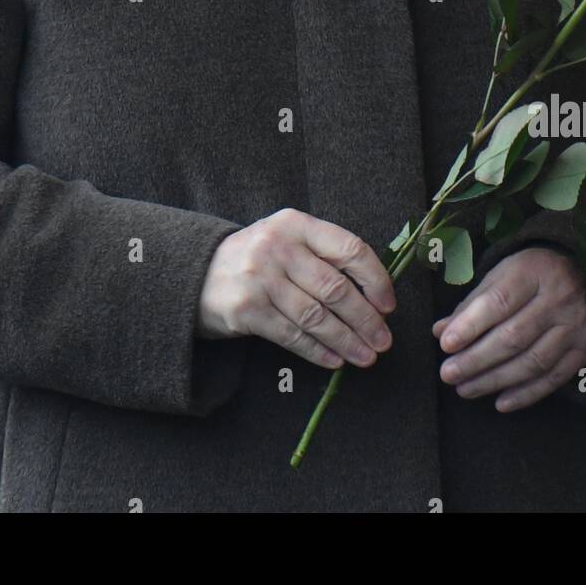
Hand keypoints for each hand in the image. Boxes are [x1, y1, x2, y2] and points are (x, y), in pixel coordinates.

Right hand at [197, 207, 396, 371]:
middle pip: (335, 288)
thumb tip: (373, 292)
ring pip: (316, 316)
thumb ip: (323, 254)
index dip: (375, 279)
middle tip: (384, 340)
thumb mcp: (287, 239)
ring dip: (346, 341)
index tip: (388, 304)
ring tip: (366, 356)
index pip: (349, 248)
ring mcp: (260, 277)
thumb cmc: (257, 257)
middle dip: (366, 319)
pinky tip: (334, 360)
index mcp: (296, 223)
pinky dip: (317, 351)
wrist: (197, 272)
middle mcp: (278, 246)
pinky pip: (292, 334)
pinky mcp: (247, 309)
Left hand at [431, 246, 585, 411]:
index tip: (446, 344)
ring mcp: (576, 326)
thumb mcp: (504, 273)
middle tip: (448, 374)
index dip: (470, 325)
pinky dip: (526, 394)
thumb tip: (441, 331)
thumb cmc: (535, 273)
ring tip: (465, 389)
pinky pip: (554, 378)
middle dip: (476, 359)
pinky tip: (501, 402)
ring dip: (495, 380)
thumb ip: (473, 302)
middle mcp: (559, 298)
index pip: (498, 302)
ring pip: (532, 362)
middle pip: (514, 337)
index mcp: (533, 271)